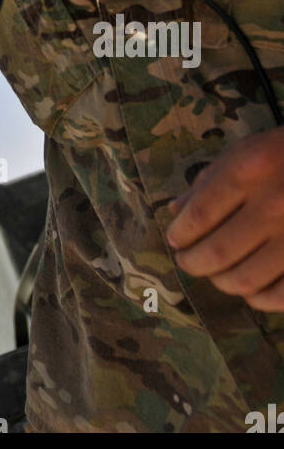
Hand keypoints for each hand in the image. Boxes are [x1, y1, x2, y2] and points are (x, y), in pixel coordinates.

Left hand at [166, 128, 283, 310]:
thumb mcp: (247, 150)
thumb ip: (209, 179)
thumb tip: (175, 211)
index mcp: (250, 169)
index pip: (200, 214)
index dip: (181, 234)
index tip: (175, 240)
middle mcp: (274, 204)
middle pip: (217, 252)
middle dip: (194, 263)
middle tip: (187, 261)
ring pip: (245, 279)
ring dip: (222, 282)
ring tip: (217, 275)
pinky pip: (280, 295)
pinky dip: (259, 298)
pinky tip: (251, 290)